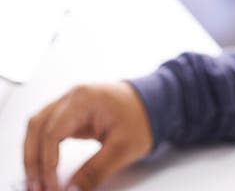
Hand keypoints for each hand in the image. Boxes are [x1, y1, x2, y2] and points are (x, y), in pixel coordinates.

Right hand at [24, 82, 152, 190]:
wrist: (156, 103)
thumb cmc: (143, 116)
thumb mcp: (123, 147)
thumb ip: (95, 171)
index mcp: (84, 98)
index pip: (52, 132)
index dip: (47, 164)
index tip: (50, 187)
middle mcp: (73, 97)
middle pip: (38, 127)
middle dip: (33, 161)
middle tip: (36, 188)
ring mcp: (71, 103)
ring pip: (38, 128)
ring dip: (33, 155)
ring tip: (36, 183)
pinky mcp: (72, 114)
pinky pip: (47, 130)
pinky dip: (41, 150)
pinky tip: (43, 170)